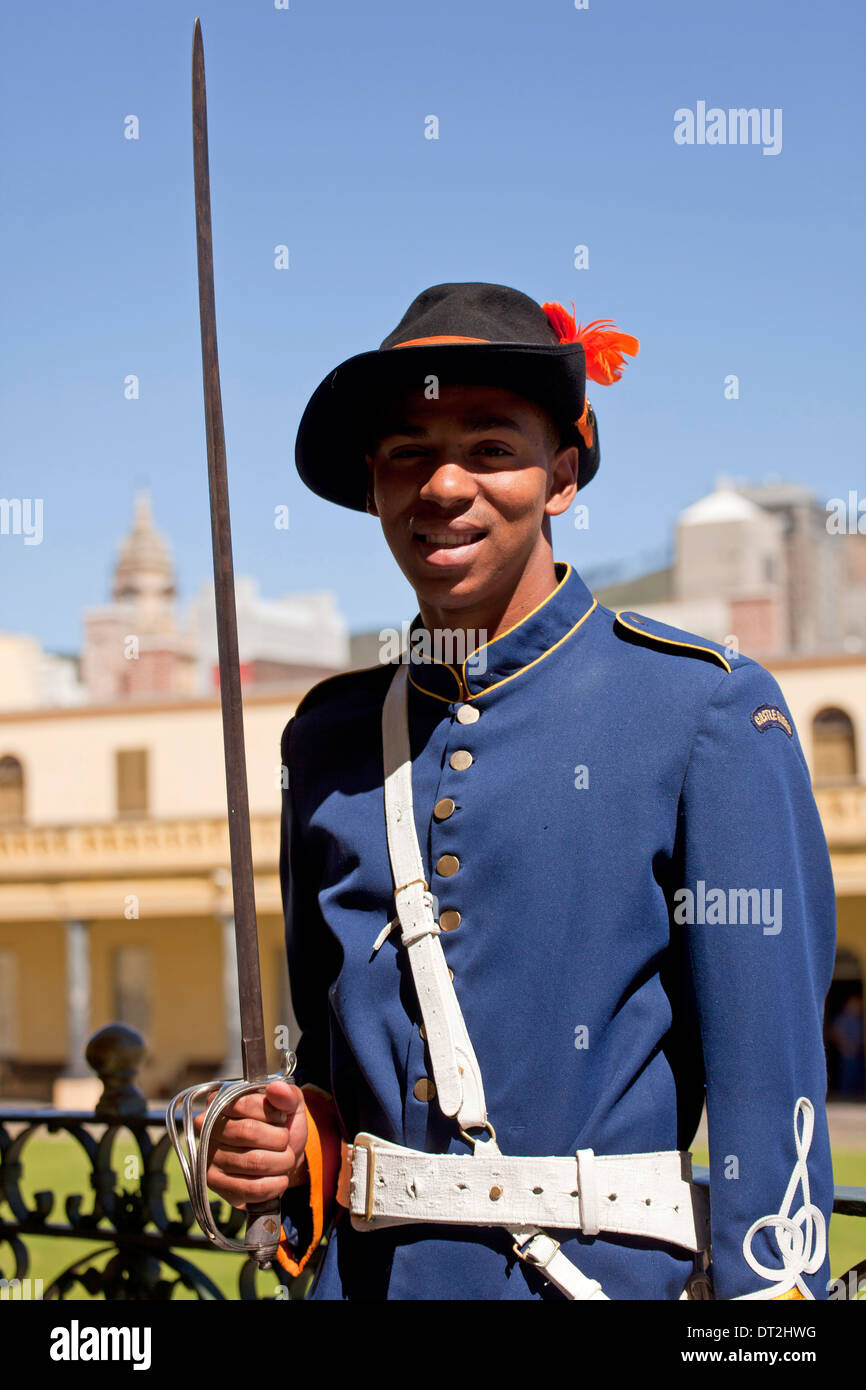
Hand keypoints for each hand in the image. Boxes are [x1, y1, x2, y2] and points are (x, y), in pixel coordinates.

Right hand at [194, 1079, 308, 1210]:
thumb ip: (287, 1095)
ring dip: (281, 1163)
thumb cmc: (280, 1128)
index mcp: (222, 1100)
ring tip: (284, 1160)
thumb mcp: (290, 1106)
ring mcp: (208, 1156)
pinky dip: (274, 1185)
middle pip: (249, 1132)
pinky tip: (279, 1178)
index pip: (245, 1104)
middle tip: (286, 1142)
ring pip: (254, 1161)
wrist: (281, 1159)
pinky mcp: (214, 1184)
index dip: (272, 1113)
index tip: (281, 1118)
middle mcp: (208, 1127)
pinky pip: (250, 1188)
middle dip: (279, 1139)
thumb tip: (276, 1088)